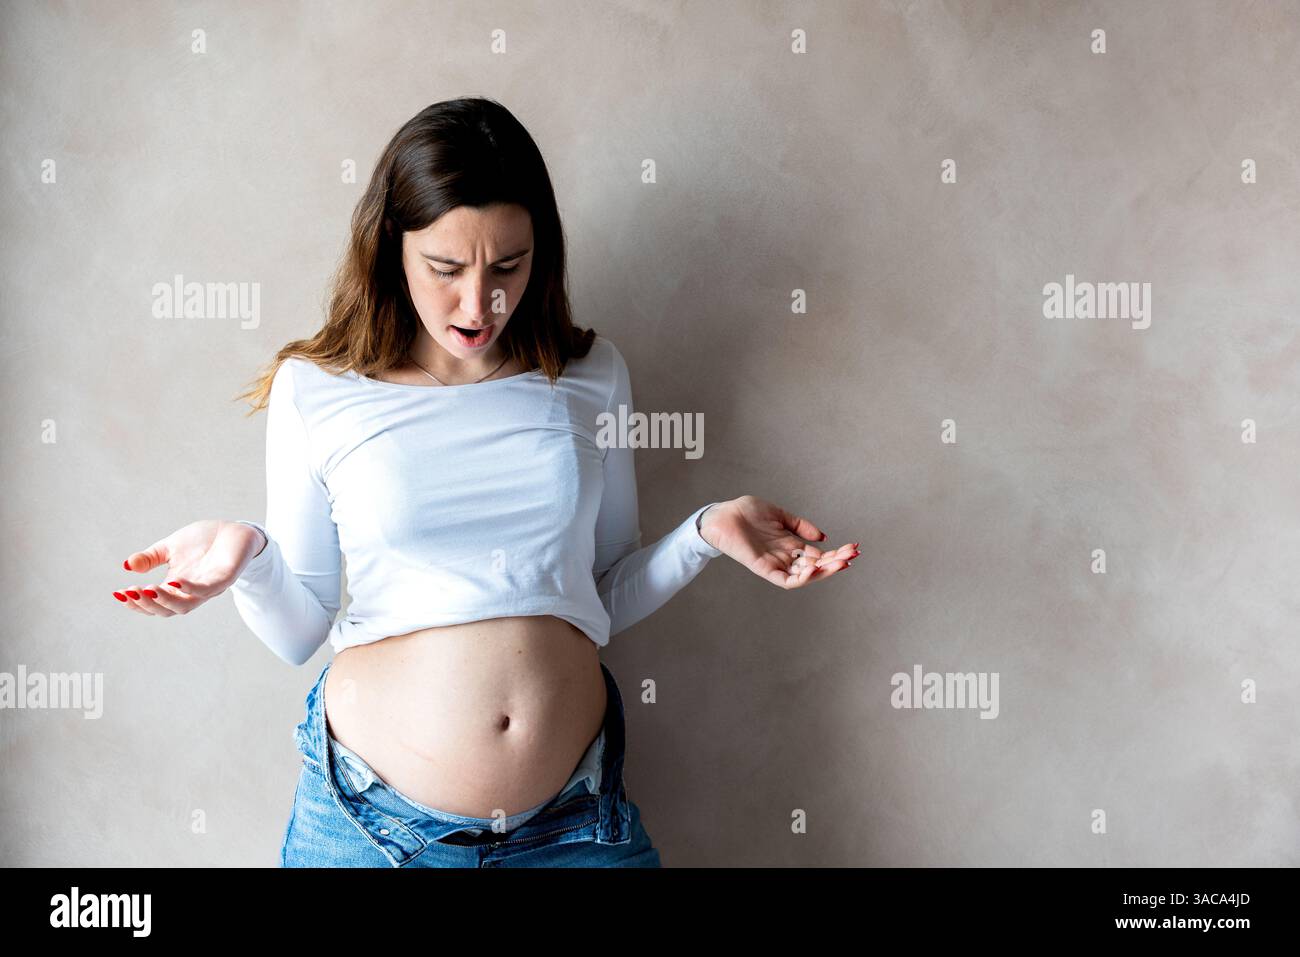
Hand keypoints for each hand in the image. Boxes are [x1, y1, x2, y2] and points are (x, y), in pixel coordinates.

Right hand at [113, 520, 265, 616]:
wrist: (234, 529)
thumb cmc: (203, 540)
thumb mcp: (170, 547)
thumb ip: (151, 558)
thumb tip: (127, 565)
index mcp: (177, 587)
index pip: (155, 603)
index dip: (137, 603)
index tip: (118, 594)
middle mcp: (192, 592)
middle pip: (168, 609)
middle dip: (147, 603)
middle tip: (130, 592)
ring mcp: (209, 587)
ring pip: (186, 605)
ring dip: (165, 600)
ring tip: (148, 589)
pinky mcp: (225, 578)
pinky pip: (208, 589)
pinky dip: (190, 588)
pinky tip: (175, 581)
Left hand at [698, 495, 858, 588]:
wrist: (723, 514)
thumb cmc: (746, 512)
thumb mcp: (780, 515)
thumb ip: (801, 525)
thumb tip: (823, 538)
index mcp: (790, 544)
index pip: (819, 554)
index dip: (837, 553)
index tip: (854, 548)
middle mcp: (785, 556)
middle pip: (816, 566)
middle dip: (836, 562)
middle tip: (853, 555)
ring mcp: (775, 563)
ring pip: (804, 575)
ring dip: (824, 571)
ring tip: (841, 562)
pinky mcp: (763, 568)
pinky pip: (785, 580)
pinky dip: (801, 578)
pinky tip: (814, 569)